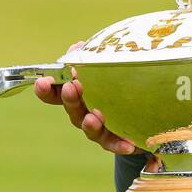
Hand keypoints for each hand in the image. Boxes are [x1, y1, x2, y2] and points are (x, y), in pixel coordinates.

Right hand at [34, 42, 158, 167]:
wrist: (149, 112)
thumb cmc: (124, 84)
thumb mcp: (110, 65)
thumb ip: (92, 58)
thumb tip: (78, 47)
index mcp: (80, 92)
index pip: (57, 90)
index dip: (47, 88)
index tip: (42, 82)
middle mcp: (85, 111)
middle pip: (72, 108)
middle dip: (69, 99)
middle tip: (71, 88)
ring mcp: (100, 128)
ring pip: (89, 127)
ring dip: (89, 123)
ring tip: (93, 117)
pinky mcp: (117, 140)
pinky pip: (115, 144)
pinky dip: (118, 144)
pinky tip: (127, 145)